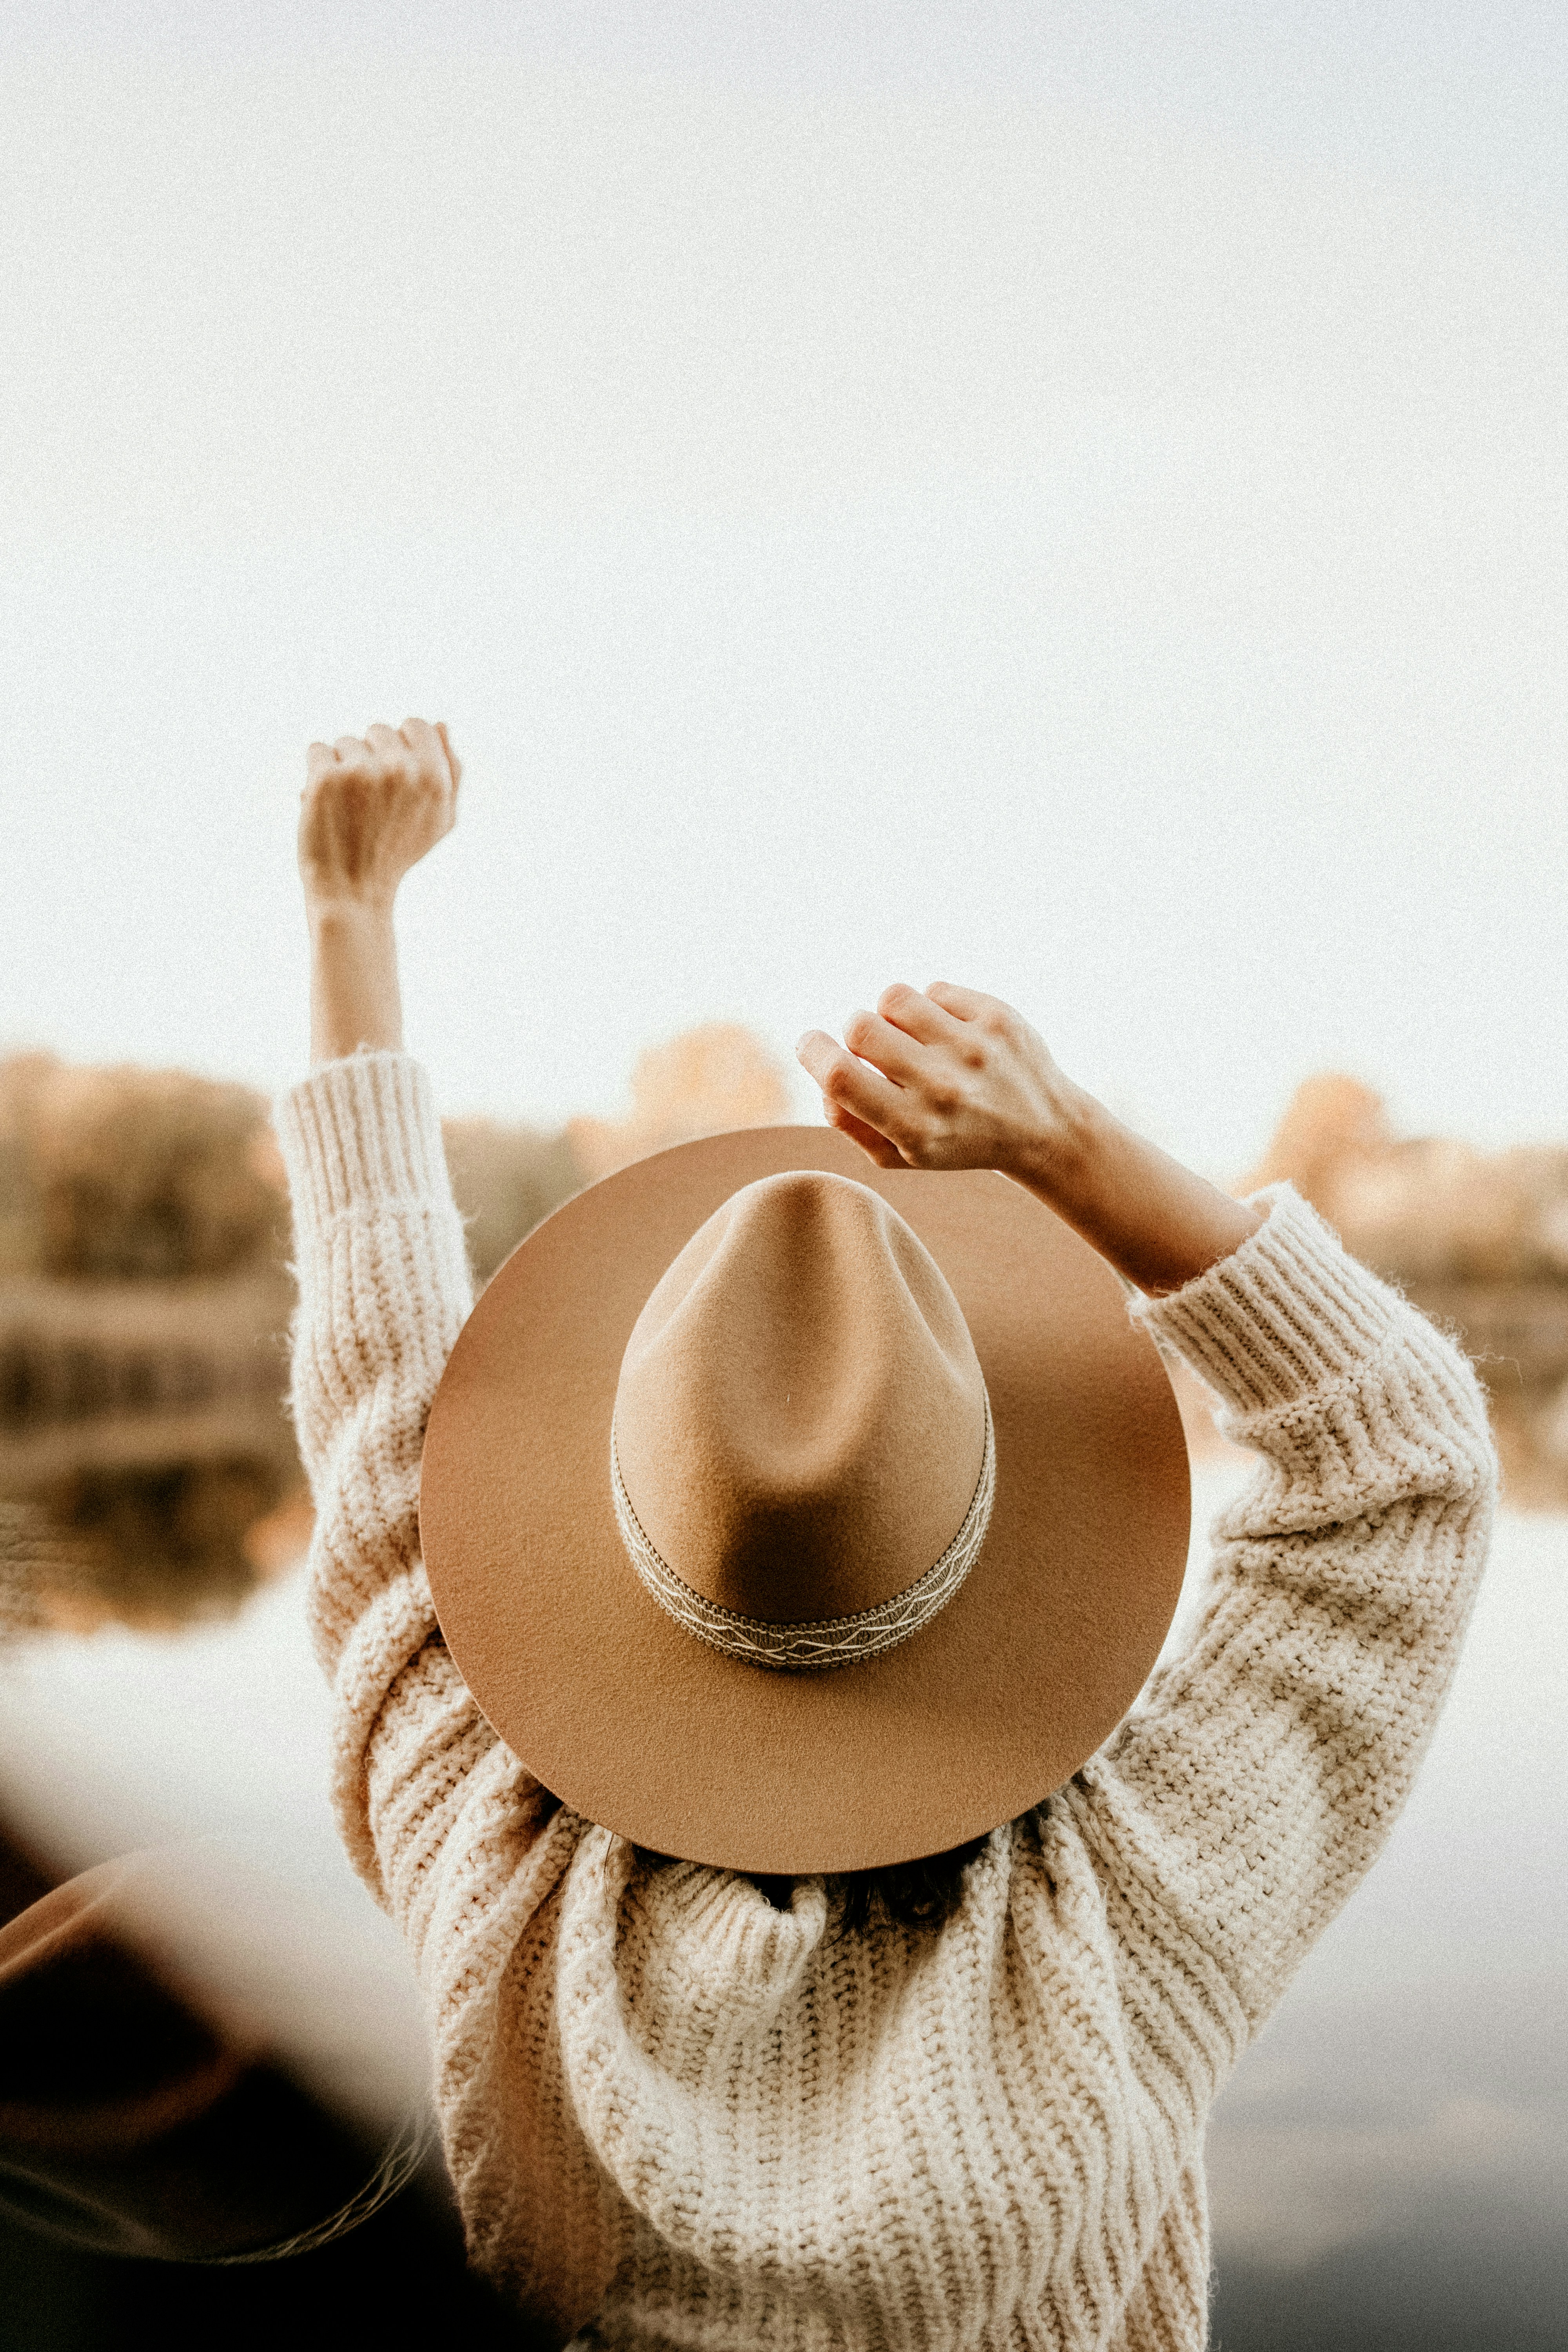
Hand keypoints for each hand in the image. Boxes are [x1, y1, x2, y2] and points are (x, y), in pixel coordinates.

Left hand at [298, 717, 460, 914]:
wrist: (353, 891)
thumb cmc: (397, 854)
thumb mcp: (441, 820)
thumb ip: (450, 771)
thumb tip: (441, 723)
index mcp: (434, 777)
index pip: (416, 725)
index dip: (402, 748)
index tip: (392, 778)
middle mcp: (401, 769)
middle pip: (379, 731)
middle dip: (371, 759)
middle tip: (370, 802)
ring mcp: (362, 772)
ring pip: (346, 742)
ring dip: (342, 768)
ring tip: (347, 807)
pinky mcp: (325, 778)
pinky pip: (318, 750)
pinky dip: (316, 773)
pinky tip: (325, 803)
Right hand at [797, 981, 1262, 1292]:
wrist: (1045, 1131)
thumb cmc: (959, 1142)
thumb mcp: (902, 1156)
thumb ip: (850, 1123)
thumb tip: (823, 1073)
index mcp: (915, 1128)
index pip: (840, 1077)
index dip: (812, 1052)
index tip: (812, 1044)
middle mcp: (944, 1087)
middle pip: (861, 1027)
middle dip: (855, 1032)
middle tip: (875, 1046)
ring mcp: (974, 1048)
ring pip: (895, 997)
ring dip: (891, 1013)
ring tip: (912, 1034)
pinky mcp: (997, 1018)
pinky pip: (935, 989)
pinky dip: (932, 1006)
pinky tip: (950, 1030)